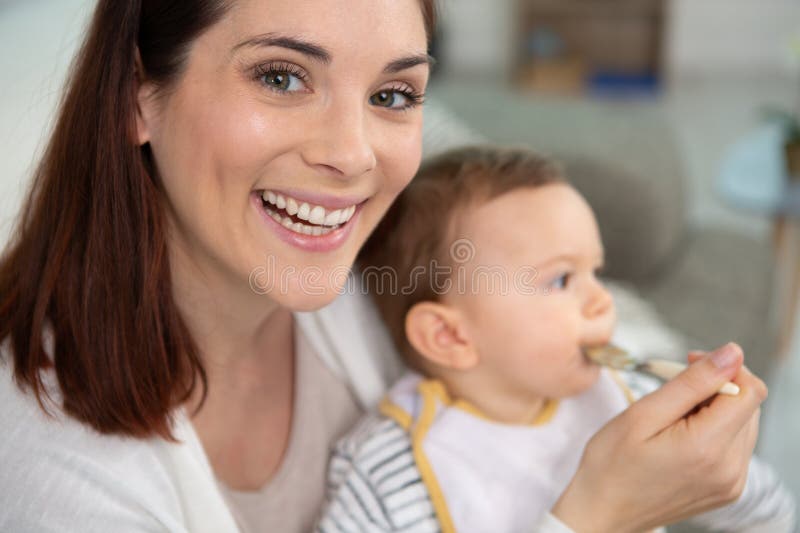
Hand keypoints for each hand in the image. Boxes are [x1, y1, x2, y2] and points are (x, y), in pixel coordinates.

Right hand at [551, 343, 766, 532]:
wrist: (602, 513)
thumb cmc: (611, 463)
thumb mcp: (644, 414)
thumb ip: (692, 382)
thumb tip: (732, 353)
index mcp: (709, 448)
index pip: (750, 391)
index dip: (724, 367)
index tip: (689, 363)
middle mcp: (730, 469)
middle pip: (748, 406)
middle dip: (716, 386)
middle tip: (673, 387)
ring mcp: (731, 482)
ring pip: (743, 423)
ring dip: (714, 408)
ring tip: (672, 414)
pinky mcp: (726, 488)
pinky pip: (734, 445)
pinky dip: (713, 430)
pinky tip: (680, 434)